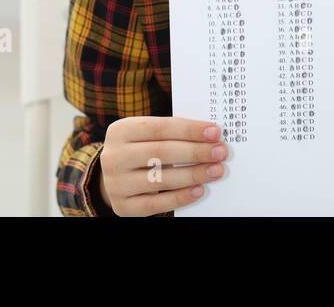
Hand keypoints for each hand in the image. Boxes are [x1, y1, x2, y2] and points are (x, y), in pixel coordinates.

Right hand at [99, 116, 226, 215]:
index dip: (189, 130)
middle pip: (161, 153)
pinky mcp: (122, 206)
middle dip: (195, 152)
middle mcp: (113, 157)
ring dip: (193, 174)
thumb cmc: (142, 149)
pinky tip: (199, 190)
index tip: (215, 132)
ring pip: (160, 179)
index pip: (160, 127)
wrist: (115, 176)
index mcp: (121, 131)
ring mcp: (115, 183)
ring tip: (216, 170)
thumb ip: (172, 133)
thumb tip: (210, 136)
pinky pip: (155, 204)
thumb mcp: (147, 135)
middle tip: (220, 152)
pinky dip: (180, 197)